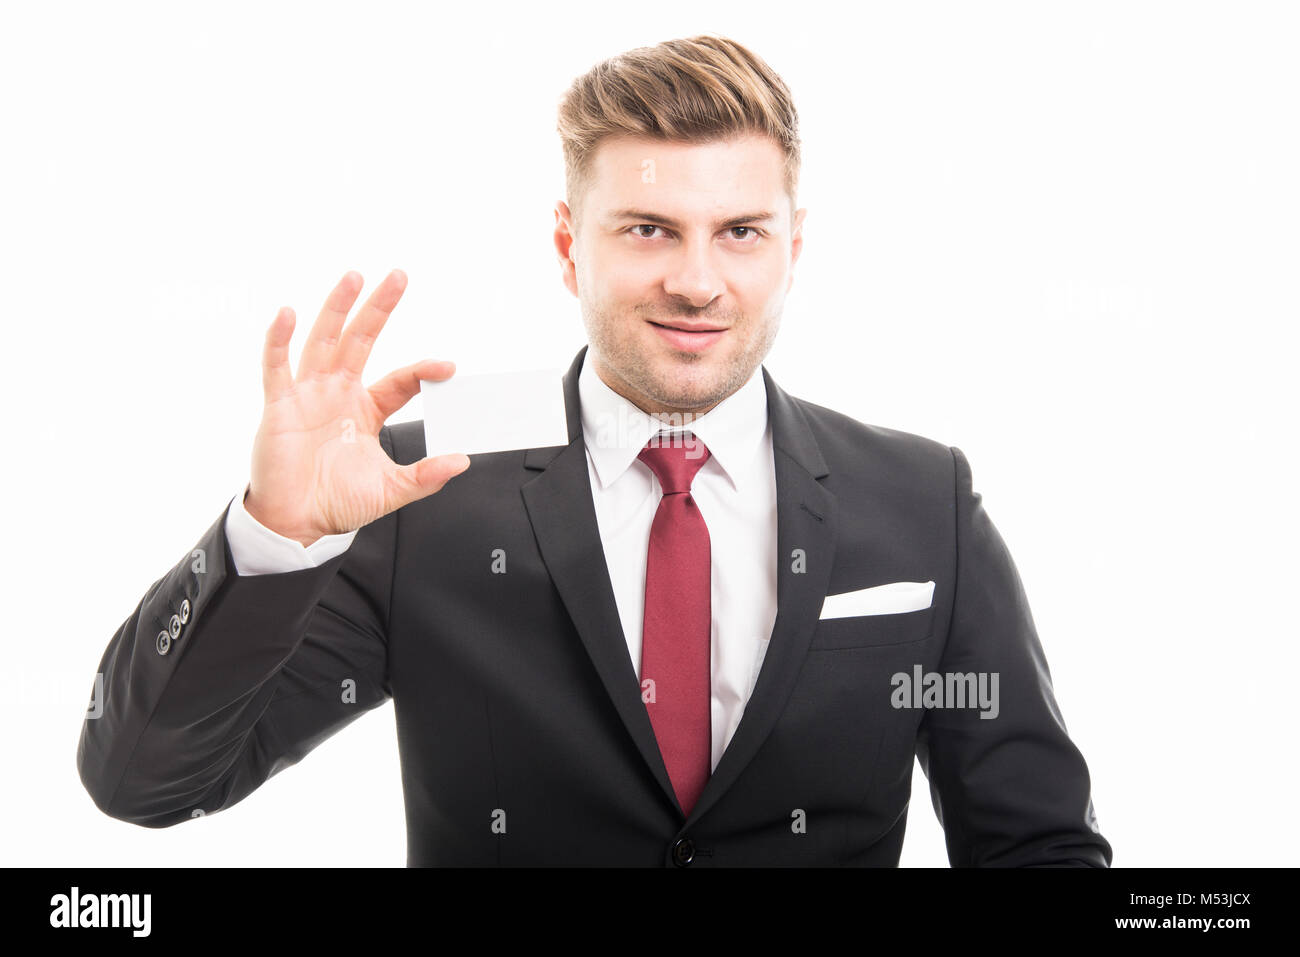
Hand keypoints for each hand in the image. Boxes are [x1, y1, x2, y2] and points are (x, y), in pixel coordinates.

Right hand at [245, 269, 468, 545]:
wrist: (298, 524)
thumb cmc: (336, 503)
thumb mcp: (391, 489)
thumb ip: (426, 476)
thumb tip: (461, 462)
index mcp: (365, 410)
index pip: (399, 381)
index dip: (422, 371)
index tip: (448, 368)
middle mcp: (337, 394)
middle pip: (361, 341)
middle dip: (378, 309)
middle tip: (398, 276)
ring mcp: (308, 395)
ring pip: (324, 342)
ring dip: (337, 309)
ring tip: (354, 278)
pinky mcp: (280, 406)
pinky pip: (277, 367)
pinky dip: (279, 340)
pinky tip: (287, 314)